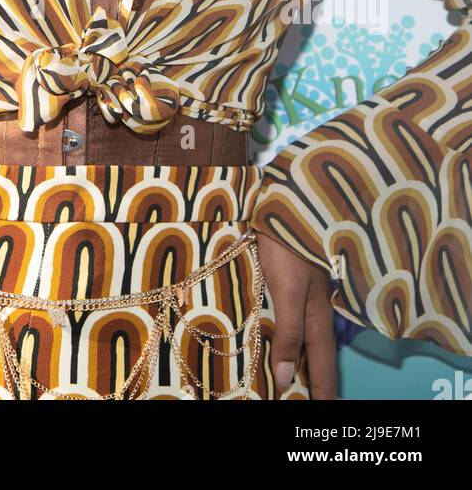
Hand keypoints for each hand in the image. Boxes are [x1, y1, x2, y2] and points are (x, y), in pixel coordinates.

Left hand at [255, 229, 337, 399]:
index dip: (322, 387)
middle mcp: (315, 304)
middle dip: (318, 376)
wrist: (289, 201)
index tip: (325, 409)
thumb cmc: (288, 245)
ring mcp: (308, 288)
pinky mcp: (295, 274)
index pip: (320, 361)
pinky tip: (287, 329)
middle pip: (318, 348)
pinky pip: (297, 311)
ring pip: (309, 329)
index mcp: (316, 313)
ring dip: (306, 353)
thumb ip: (289, 331)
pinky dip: (294, 329)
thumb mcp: (287, 290)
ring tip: (302, 374)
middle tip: (317, 399)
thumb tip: (285, 377)